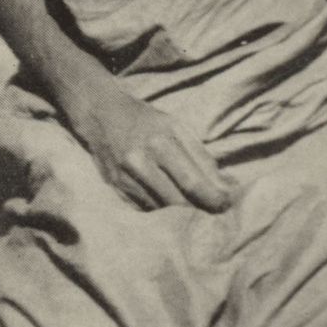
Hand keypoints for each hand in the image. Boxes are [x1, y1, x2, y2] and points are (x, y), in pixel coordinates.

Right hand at [69, 85, 234, 213]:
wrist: (99, 113)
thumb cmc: (145, 119)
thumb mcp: (176, 126)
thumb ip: (201, 156)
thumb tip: (227, 186)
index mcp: (159, 142)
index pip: (192, 182)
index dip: (212, 199)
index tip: (226, 205)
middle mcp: (139, 162)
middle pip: (177, 202)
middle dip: (199, 209)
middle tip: (213, 210)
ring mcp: (123, 178)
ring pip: (161, 209)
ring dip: (180, 212)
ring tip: (192, 206)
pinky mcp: (114, 189)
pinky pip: (144, 209)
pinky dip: (160, 209)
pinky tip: (167, 201)